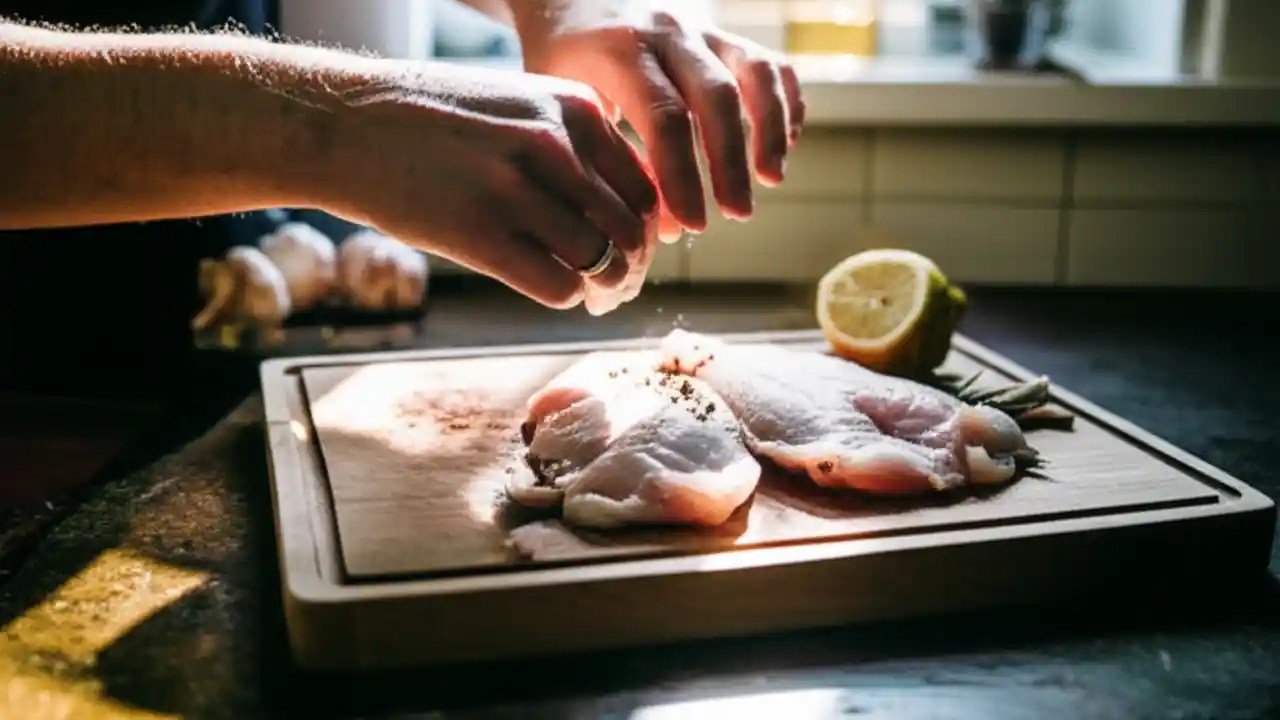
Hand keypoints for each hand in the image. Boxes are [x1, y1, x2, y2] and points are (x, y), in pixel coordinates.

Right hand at [319, 61, 657, 312]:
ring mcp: (516, 189)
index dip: (644, 231)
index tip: (629, 250)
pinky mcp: (481, 233)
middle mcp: (554, 144)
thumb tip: (631, 215)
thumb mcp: (521, 106)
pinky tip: (555, 290)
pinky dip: (568, 297)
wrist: (350, 124)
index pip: (644, 188)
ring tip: (590, 294)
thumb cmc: (437, 121)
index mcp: (574, 109)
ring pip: (601, 262)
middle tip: (615, 286)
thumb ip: (577, 147)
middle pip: (630, 230)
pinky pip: (558, 285)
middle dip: (630, 267)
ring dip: (603, 289)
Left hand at [513, 2, 805, 241]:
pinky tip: (786, 144)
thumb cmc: (562, 66)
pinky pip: (771, 64)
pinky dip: (786, 103)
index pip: (665, 119)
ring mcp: (702, 30)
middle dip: (731, 163)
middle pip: (717, 97)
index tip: (693, 225)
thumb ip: (608, 162)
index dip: (683, 177)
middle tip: (737, 214)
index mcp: (620, 52)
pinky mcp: (725, 36)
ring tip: (772, 180)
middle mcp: (667, 33)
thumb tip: (664, 230)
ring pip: (757, 71)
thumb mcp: (568, 108)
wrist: (569, 2)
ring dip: (771, 129)